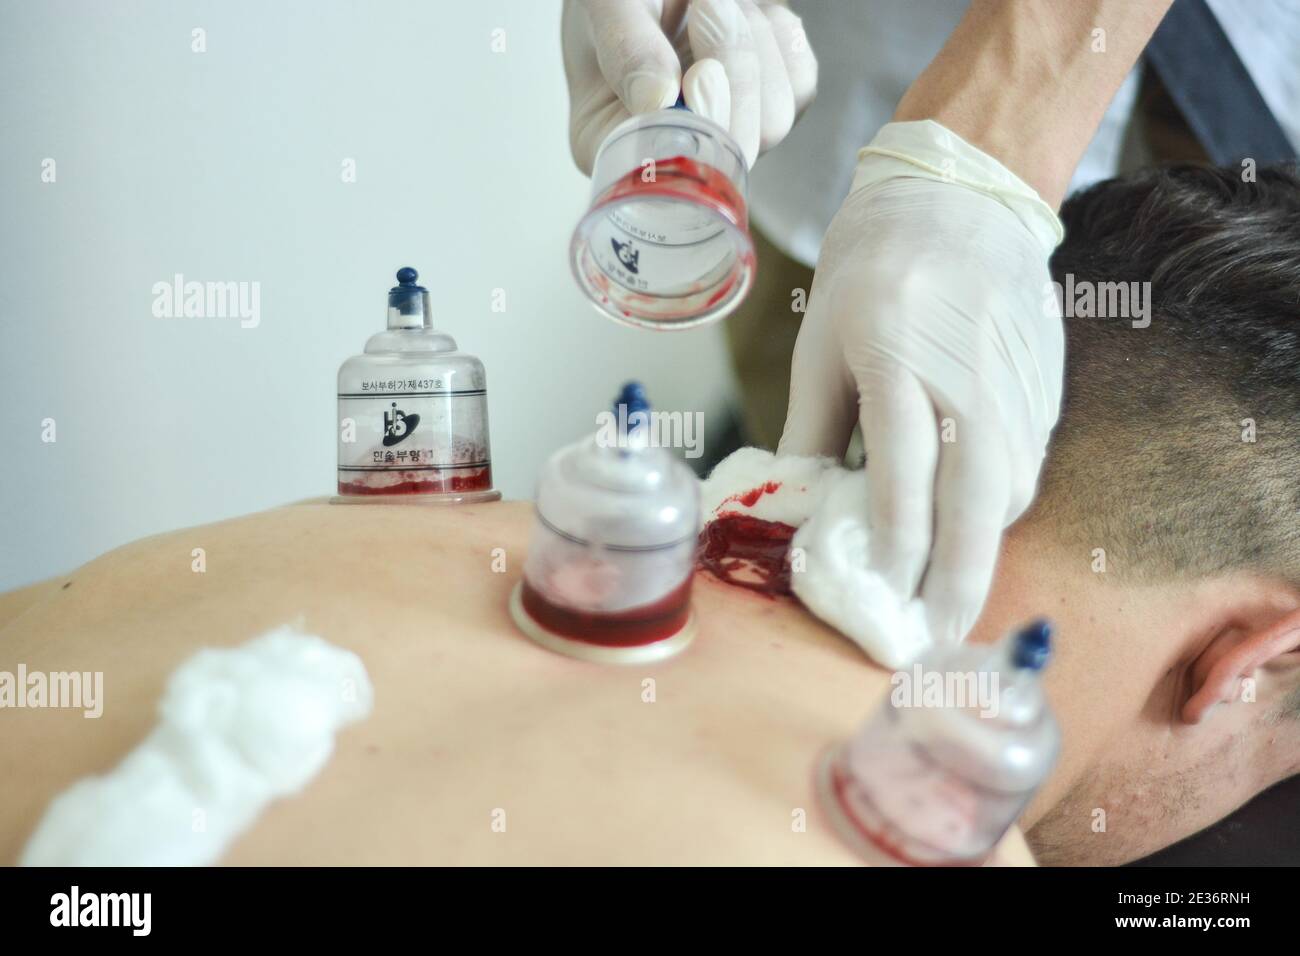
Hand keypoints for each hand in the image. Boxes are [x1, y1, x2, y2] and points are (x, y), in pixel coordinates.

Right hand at [562, 0, 816, 173]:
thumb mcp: (607, 4)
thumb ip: (625, 45)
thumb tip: (657, 98)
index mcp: (616, 144)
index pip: (670, 173)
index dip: (698, 128)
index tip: (699, 69)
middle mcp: (673, 150)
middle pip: (736, 148)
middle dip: (732, 70)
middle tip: (707, 4)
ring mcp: (725, 131)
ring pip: (775, 120)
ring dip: (752, 44)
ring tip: (714, 2)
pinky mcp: (767, 103)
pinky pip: (799, 86)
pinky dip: (777, 39)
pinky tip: (743, 14)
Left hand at [780, 120, 1064, 643]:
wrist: (957, 199)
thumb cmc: (870, 271)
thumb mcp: (821, 345)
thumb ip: (815, 432)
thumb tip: (808, 510)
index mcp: (898, 359)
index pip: (903, 477)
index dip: (894, 548)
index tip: (881, 597)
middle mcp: (968, 376)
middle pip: (974, 500)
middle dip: (958, 578)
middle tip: (937, 634)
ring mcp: (1016, 381)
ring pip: (1008, 491)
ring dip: (982, 549)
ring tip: (948, 593)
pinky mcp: (1044, 385)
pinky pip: (1026, 465)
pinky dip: (999, 509)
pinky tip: (972, 530)